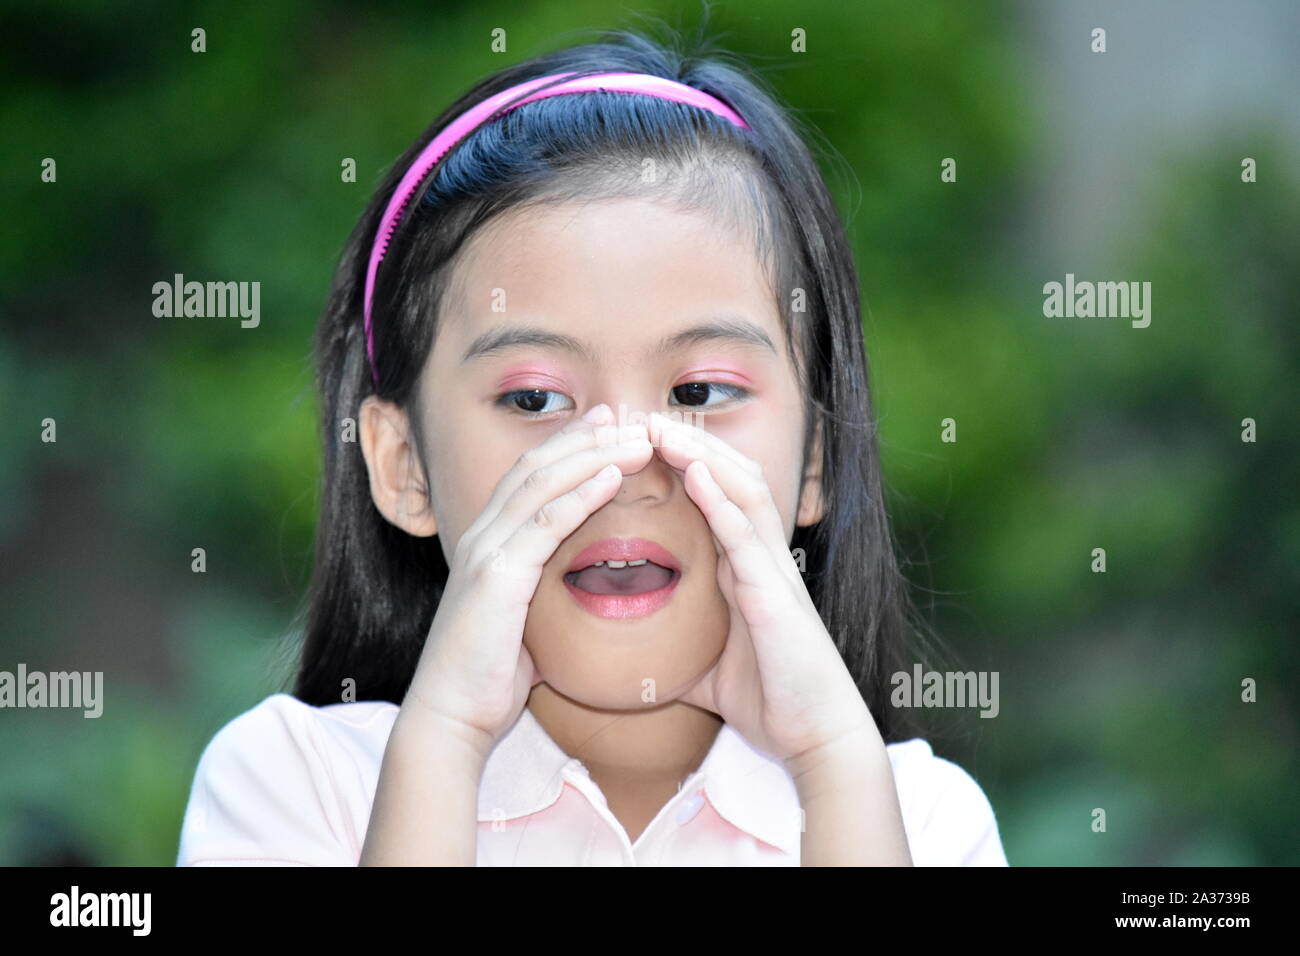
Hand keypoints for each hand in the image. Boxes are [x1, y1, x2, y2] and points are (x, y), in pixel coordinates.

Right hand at [400, 404, 653, 757]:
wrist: (451, 715)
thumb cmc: (490, 675)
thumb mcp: (521, 618)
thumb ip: (542, 588)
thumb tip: (581, 582)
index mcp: (488, 542)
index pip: (530, 475)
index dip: (570, 444)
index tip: (610, 425)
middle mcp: (482, 535)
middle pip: (537, 465)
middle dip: (585, 436)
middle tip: (629, 415)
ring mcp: (485, 552)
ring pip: (542, 482)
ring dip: (593, 454)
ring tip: (636, 438)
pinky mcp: (497, 577)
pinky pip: (544, 523)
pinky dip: (580, 494)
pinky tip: (611, 476)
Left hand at [647, 412, 876, 768]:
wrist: (815, 735)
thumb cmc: (766, 697)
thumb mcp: (702, 661)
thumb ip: (671, 641)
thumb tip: (621, 649)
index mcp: (743, 565)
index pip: (713, 493)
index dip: (679, 460)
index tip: (632, 438)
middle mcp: (761, 556)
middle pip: (728, 475)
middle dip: (686, 441)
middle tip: (638, 415)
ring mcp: (774, 570)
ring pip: (742, 490)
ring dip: (701, 454)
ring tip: (659, 427)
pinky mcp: (777, 594)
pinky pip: (748, 537)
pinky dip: (722, 502)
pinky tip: (696, 476)